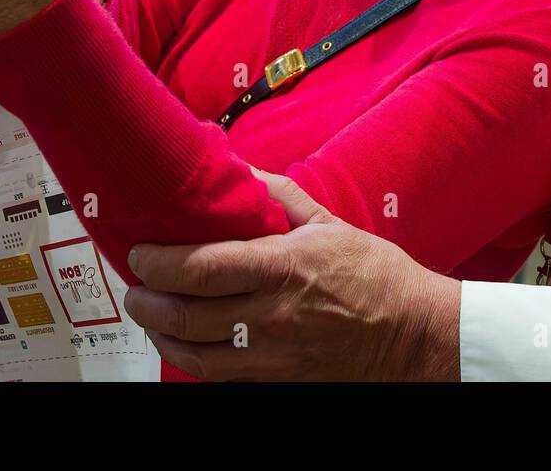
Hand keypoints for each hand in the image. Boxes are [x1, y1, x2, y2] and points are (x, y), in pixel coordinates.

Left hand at [124, 171, 461, 380]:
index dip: (155, 262)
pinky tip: (185, 341)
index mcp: (281, 268)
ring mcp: (269, 356)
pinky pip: (216, 375)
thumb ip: (277, 194)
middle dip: (144, 299)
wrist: (414, 336)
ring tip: (150, 314)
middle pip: (182, 314)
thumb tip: (237, 169)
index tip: (141, 253)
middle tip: (136, 284)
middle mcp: (268, 316)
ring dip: (158, 334)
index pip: (196, 268)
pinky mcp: (274, 381)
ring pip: (190, 354)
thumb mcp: (328, 223)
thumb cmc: (376, 277)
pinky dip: (190, 357)